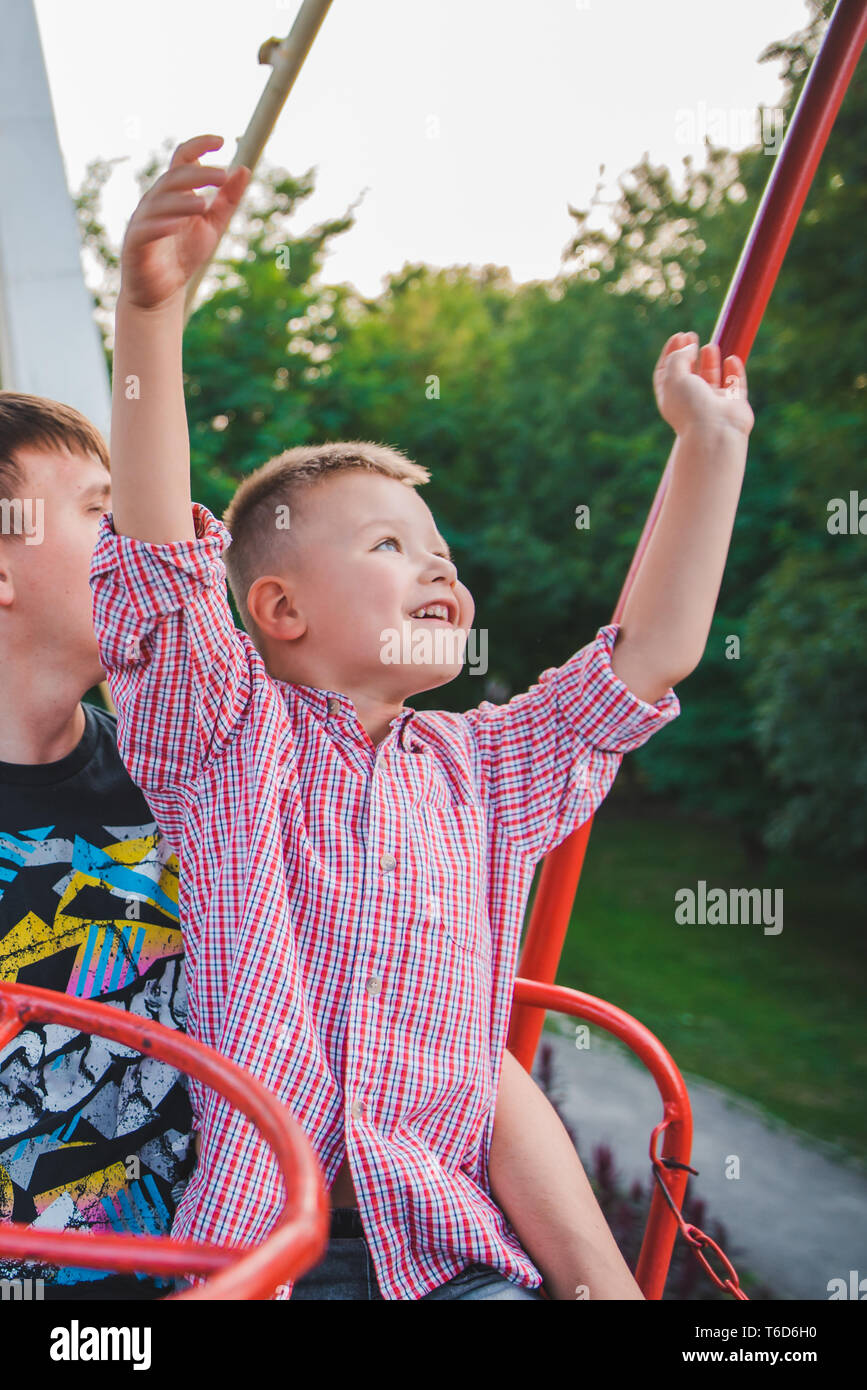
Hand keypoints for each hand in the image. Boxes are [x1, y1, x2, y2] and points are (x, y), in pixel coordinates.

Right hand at [119, 135, 250, 310]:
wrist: (161, 293)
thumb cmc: (184, 255)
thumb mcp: (212, 225)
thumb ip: (227, 200)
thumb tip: (244, 169)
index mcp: (173, 193)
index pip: (182, 159)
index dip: (199, 146)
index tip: (222, 141)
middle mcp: (155, 201)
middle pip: (174, 178)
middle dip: (199, 175)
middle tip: (223, 176)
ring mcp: (142, 221)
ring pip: (160, 202)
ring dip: (183, 201)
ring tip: (206, 204)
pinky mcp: (135, 244)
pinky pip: (146, 230)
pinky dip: (162, 225)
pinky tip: (179, 225)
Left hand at [653, 331, 753, 438]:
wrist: (715, 431)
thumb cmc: (691, 406)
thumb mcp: (674, 376)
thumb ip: (678, 356)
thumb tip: (690, 345)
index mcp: (671, 399)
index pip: (667, 373)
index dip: (670, 353)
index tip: (678, 335)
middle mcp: (691, 402)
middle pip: (690, 374)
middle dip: (690, 353)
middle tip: (692, 335)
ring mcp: (714, 403)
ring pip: (712, 377)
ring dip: (710, 360)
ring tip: (709, 347)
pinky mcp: (734, 404)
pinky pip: (736, 383)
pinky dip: (734, 370)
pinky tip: (731, 359)